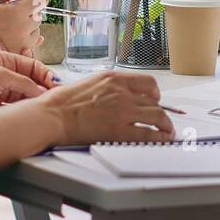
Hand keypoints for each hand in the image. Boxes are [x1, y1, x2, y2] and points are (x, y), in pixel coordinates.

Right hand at [0, 0, 43, 55]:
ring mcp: (21, 44)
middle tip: (10, 15)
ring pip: (37, 32)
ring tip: (8, 27)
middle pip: (39, 16)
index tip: (25, 0)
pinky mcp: (18, 55)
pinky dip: (25, 41)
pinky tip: (12, 37)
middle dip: (29, 13)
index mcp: (17, 12)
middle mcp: (22, 29)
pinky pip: (32, 46)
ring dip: (28, 29)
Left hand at [0, 49, 53, 114]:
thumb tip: (41, 91)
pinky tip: (30, 113)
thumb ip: (23, 82)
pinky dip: (24, 110)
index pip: (32, 66)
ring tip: (43, 106)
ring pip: (25, 95)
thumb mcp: (0, 76)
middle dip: (42, 88)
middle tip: (53, 98)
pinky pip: (16, 107)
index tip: (55, 84)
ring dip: (34, 100)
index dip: (45, 74)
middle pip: (31, 81)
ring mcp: (0, 91)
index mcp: (4, 60)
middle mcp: (3, 75)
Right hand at [38, 71, 174, 145]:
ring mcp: (123, 111)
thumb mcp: (89, 83)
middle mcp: (122, 92)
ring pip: (157, 116)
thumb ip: (108, 88)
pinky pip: (149, 134)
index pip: (148, 83)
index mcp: (114, 78)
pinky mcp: (119, 131)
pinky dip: (159, 137)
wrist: (52, 116)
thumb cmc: (61, 102)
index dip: (155, 94)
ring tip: (167, 132)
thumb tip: (117, 96)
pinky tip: (160, 140)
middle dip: (161, 113)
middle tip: (163, 121)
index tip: (155, 100)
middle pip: (155, 102)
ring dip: (165, 125)